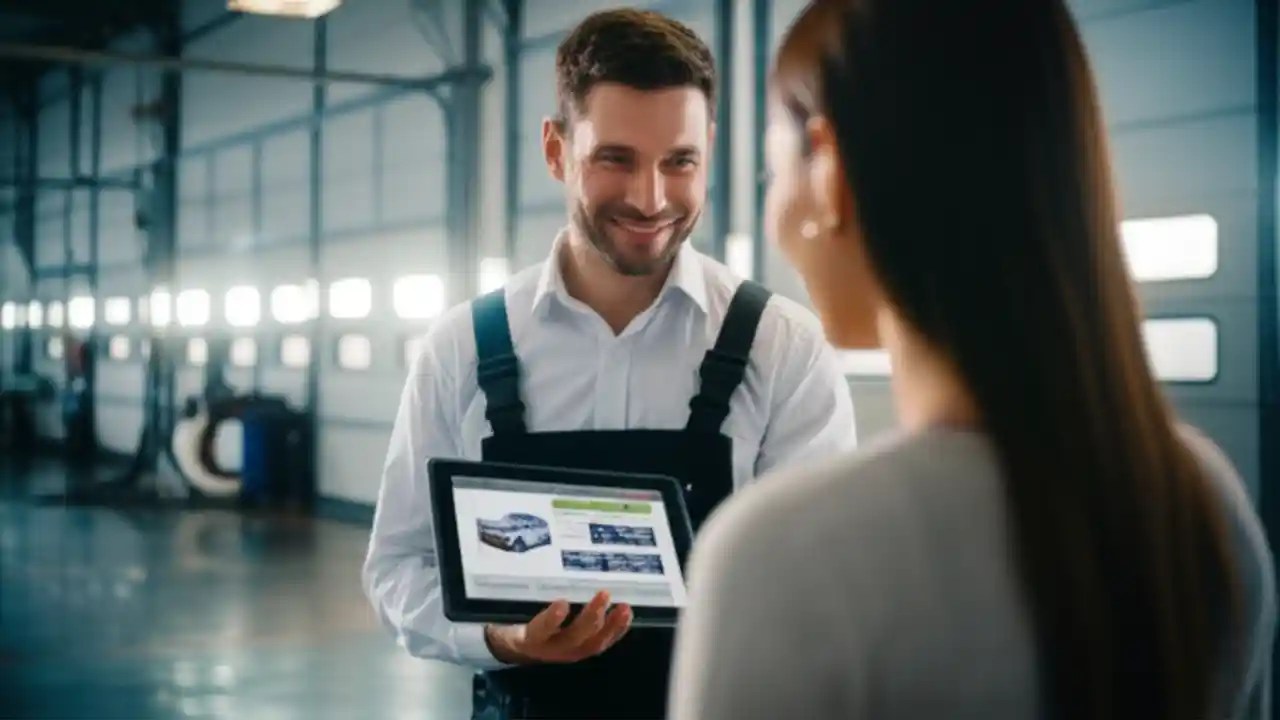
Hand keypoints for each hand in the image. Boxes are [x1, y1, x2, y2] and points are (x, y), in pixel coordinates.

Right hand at [484, 591, 632, 664]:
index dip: (551, 621)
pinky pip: (602, 644)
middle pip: (573, 637)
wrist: (521, 646)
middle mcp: (551, 648)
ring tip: (624, 607)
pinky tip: (626, 614)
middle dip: (591, 618)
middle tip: (603, 594)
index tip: (561, 604)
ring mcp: (569, 652)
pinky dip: (617, 630)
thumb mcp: (516, 608)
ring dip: (611, 625)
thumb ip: (523, 592)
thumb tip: (516, 559)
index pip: (540, 631)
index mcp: (531, 637)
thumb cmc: (520, 618)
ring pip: (593, 644)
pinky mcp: (583, 650)